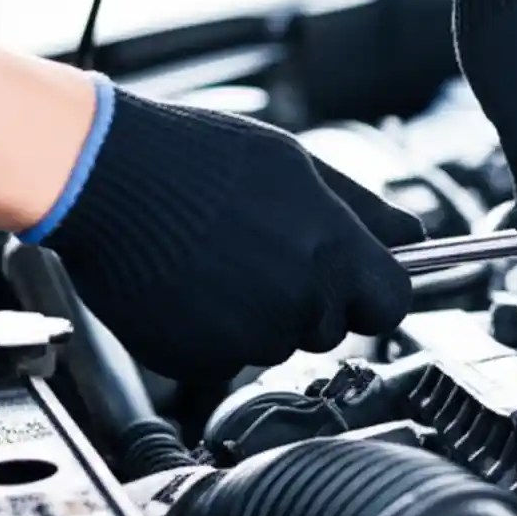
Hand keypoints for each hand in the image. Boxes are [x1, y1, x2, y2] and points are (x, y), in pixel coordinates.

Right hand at [38, 88, 423, 380]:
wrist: (102, 175)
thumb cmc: (198, 155)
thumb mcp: (298, 164)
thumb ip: (363, 209)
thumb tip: (414, 233)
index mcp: (333, 250)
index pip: (394, 303)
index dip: (379, 293)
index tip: (364, 283)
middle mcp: (298, 301)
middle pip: (334, 326)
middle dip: (313, 299)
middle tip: (267, 252)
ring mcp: (248, 337)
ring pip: (279, 343)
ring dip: (262, 315)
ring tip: (221, 259)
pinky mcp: (199, 360)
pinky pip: (229, 357)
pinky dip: (215, 332)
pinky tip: (193, 285)